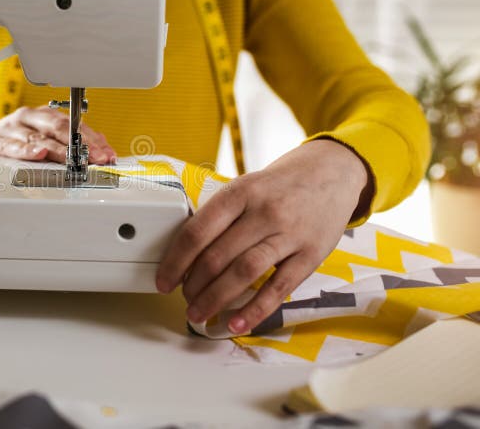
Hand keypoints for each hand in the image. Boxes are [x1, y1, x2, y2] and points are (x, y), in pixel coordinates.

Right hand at [0, 106, 116, 163]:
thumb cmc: (16, 140)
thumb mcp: (44, 137)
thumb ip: (72, 143)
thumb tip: (102, 151)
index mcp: (44, 115)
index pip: (73, 124)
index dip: (92, 139)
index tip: (106, 154)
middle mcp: (29, 118)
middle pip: (59, 128)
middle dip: (80, 145)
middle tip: (96, 159)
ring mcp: (12, 128)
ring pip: (39, 137)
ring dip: (59, 151)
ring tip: (75, 159)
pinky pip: (13, 146)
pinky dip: (27, 150)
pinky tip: (38, 154)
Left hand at [155, 139, 371, 334]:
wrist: (331, 172)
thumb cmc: (279, 185)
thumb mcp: (245, 186)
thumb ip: (220, 216)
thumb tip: (185, 256)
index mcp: (240, 193)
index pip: (197, 231)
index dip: (175, 261)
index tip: (163, 280)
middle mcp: (263, 212)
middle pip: (217, 256)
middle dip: (193, 285)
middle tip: (183, 299)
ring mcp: (289, 234)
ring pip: (244, 273)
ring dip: (216, 299)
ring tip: (199, 314)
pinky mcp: (311, 255)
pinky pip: (279, 289)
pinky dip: (255, 310)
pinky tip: (236, 322)